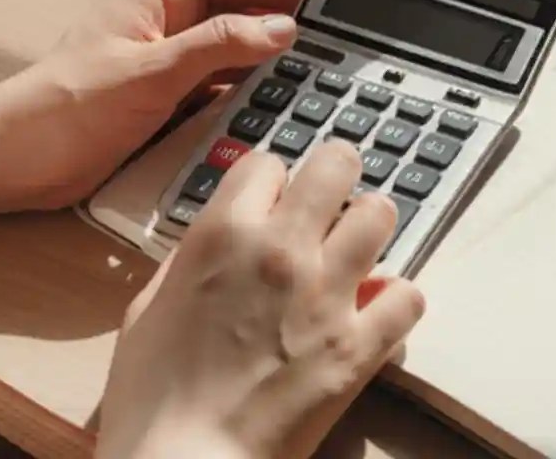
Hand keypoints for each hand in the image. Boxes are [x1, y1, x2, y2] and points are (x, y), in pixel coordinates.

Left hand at [0, 0, 341, 212]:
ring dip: (282, 35)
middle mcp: (173, 10)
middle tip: (346, 8)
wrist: (23, 158)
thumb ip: (220, 45)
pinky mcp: (178, 85)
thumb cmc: (65, 106)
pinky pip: (234, 67)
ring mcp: (177, 47)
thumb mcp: (152, 71)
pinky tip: (289, 86)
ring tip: (328, 45)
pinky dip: (263, 72)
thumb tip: (282, 28)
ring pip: (245, 27)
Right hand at [96, 140, 425, 458]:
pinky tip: (377, 313)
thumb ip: (191, 259)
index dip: (271, 183)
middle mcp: (282, 250)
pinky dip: (397, 302)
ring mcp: (328, 294)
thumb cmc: (152, 393)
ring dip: (368, 229)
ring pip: (380, 214)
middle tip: (329, 205)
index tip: (272, 205)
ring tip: (355, 253)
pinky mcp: (360, 343)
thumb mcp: (147, 308)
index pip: (268, 162)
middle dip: (335, 177)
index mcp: (222, 235)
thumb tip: (223, 238)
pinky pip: (409, 295)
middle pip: (337, 163)